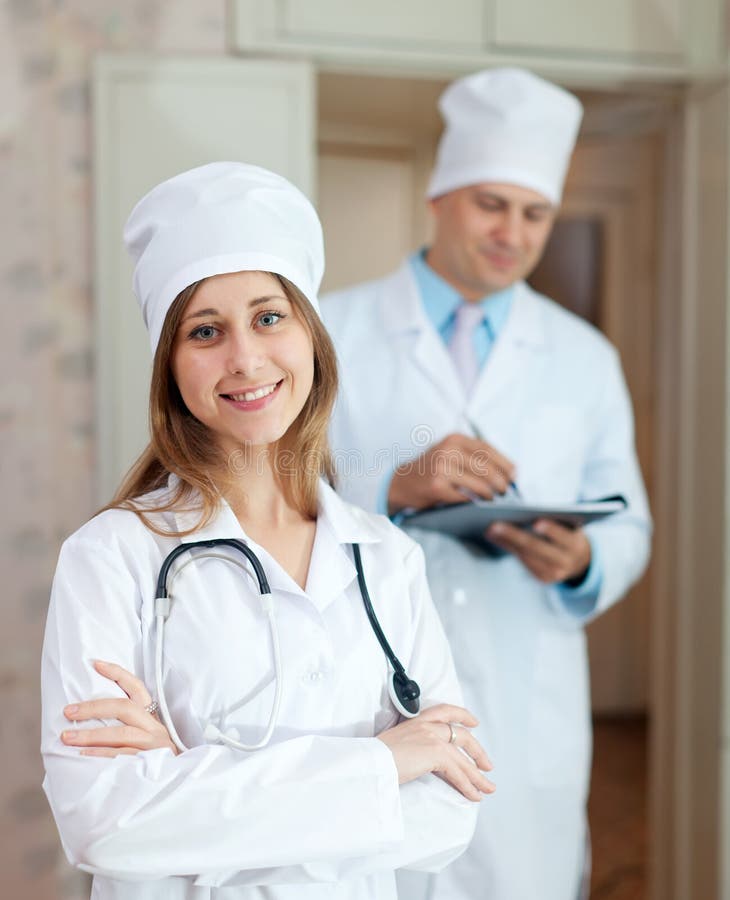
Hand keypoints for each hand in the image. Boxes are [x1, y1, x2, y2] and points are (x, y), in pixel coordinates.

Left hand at [61, 660, 178, 756]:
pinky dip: (102, 755)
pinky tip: (84, 756)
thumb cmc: (151, 761)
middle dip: (93, 708)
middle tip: (68, 711)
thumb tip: (89, 717)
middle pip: (125, 708)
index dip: (118, 674)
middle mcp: (155, 727)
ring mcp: (155, 745)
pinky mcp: (153, 764)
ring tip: (68, 736)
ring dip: (91, 734)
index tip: (96, 664)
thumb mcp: (144, 739)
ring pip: (122, 733)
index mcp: (151, 717)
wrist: (176, 786)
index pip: (136, 688)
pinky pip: (124, 757)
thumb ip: (125, 727)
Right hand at [376, 703, 494, 800]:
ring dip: (477, 776)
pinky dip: (468, 785)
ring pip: (463, 758)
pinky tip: (474, 794)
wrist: (371, 762)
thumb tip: (420, 758)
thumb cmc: (376, 758)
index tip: (474, 723)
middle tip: (487, 766)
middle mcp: (426, 725)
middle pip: (462, 735)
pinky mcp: (435, 753)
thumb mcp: (396, 743)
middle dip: (478, 752)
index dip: (462, 715)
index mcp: (416, 720)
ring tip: (487, 788)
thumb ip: (412, 744)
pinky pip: (458, 772)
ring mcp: (432, 737)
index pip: (444, 711)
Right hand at [388, 433, 515, 514]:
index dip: (504, 463)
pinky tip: (479, 504)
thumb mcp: (449, 452)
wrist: (402, 482)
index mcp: (454, 439)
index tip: (515, 474)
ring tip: (495, 499)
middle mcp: (448, 450)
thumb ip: (473, 456)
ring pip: (478, 483)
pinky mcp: (436, 487)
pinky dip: (474, 502)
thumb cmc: (432, 468)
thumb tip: (508, 471)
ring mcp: (441, 468)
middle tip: (506, 491)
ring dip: (490, 494)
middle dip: (501, 481)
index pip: (487, 450)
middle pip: (485, 467)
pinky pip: (464, 497)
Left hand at [486, 519, 591, 583]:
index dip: (551, 530)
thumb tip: (528, 511)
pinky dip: (509, 549)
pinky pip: (523, 562)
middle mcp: (565, 562)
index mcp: (575, 545)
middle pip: (537, 548)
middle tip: (495, 525)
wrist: (579, 560)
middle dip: (515, 536)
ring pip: (526, 556)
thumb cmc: (569, 534)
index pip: (562, 537)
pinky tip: (496, 538)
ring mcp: (553, 573)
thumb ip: (556, 520)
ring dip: (506, 542)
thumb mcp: (570, 527)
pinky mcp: (542, 578)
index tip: (536, 521)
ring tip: (490, 530)